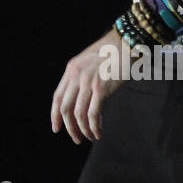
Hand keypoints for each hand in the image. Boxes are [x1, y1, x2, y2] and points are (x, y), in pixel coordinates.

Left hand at [50, 28, 126, 143]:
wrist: (126, 43)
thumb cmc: (112, 53)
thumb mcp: (89, 61)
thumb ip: (81, 77)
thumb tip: (81, 99)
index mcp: (71, 69)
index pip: (57, 96)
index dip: (55, 114)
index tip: (56, 128)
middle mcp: (76, 76)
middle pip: (65, 108)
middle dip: (69, 127)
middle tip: (76, 138)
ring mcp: (88, 82)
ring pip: (78, 114)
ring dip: (83, 130)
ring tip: (89, 137)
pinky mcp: (101, 89)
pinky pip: (93, 114)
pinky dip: (94, 127)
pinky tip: (98, 132)